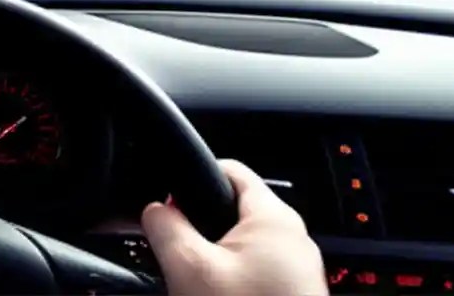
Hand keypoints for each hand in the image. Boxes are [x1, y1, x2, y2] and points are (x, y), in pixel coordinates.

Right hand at [142, 160, 326, 295]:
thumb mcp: (189, 268)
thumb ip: (166, 228)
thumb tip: (155, 209)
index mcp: (274, 218)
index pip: (229, 170)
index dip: (193, 178)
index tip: (169, 200)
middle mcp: (294, 238)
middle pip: (233, 211)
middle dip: (201, 228)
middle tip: (178, 254)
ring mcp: (299, 269)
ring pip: (243, 247)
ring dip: (215, 260)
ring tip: (198, 285)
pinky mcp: (295, 294)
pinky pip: (256, 274)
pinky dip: (233, 282)